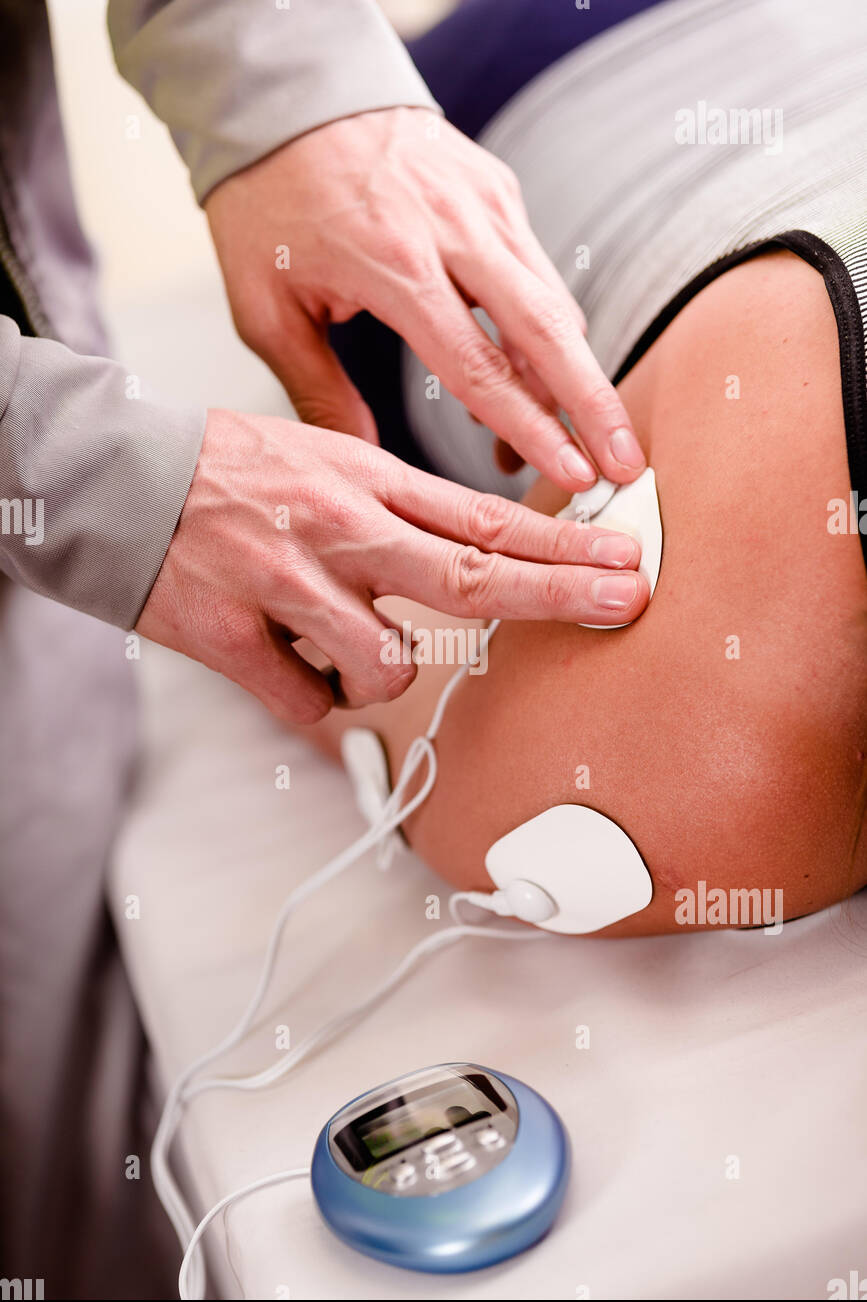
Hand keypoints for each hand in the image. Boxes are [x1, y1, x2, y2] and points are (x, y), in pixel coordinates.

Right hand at [137, 410, 648, 722]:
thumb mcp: (323, 460)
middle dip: (558, 592)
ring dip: (378, 670)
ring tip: (335, 641)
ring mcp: (286, 581)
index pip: (485, 519)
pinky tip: (288, 663)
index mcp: (363, 480)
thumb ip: (397, 506)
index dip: (563, 547)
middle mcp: (337, 527)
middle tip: (624, 602)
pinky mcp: (233, 635)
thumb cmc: (227, 474)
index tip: (626, 560)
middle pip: (470, 574)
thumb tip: (475, 552)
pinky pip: (309, 702)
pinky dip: (314, 698)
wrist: (111, 481)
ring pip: (385, 660)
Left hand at [205, 108, 645, 490]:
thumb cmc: (271, 204)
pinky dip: (545, 332)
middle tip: (627, 463)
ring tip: (572, 440)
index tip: (570, 475)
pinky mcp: (498, 190)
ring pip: (553, 304)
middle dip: (594, 405)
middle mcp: (454, 231)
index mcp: (395, 266)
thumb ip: (316, 389)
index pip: (480, 366)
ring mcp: (485, 205)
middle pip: (546, 332)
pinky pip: (538, 273)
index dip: (531, 428)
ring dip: (572, 378)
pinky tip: (530, 377)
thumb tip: (357, 457)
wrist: (292, 95)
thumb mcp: (266, 308)